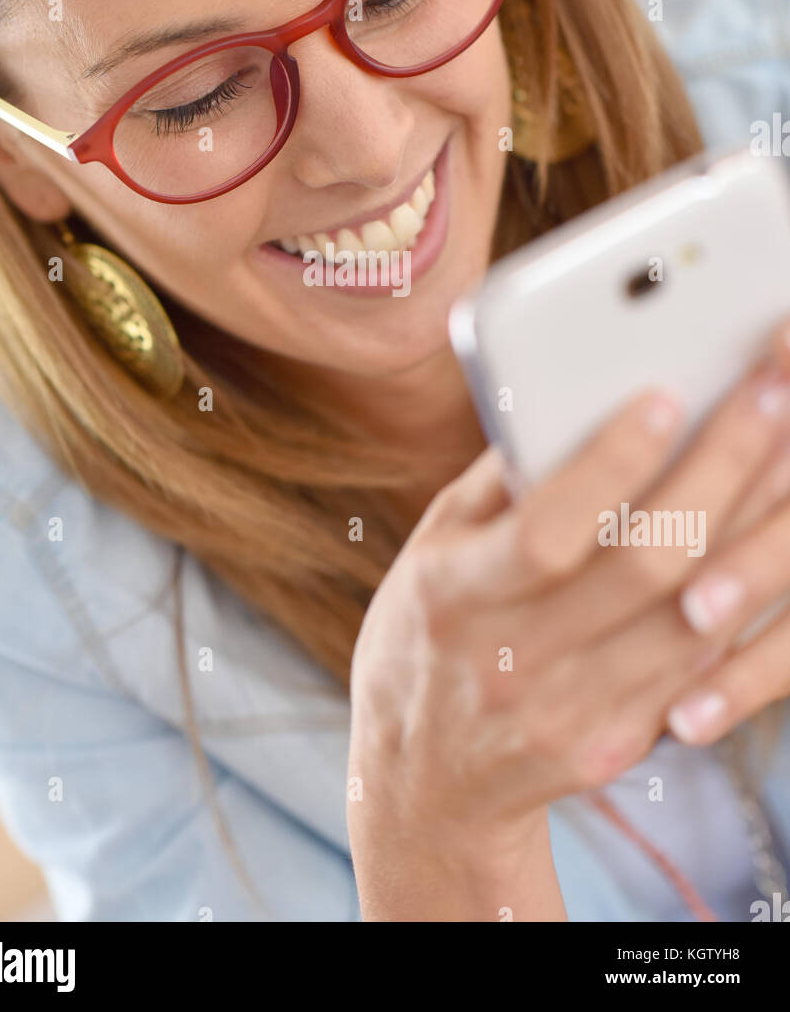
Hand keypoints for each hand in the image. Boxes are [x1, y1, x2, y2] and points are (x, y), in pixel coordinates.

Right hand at [347, 318, 789, 920]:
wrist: (420, 780)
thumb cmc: (424, 634)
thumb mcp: (433, 547)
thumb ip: (501, 480)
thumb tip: (578, 396)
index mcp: (454, 595)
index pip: (545, 531)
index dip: (610, 465)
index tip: (665, 395)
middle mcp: (513, 661)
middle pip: (644, 566)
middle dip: (720, 468)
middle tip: (771, 391)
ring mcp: (570, 713)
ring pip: (693, 618)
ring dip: (756, 526)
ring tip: (788, 449)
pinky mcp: (614, 746)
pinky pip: (699, 667)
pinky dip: (743, 598)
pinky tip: (771, 533)